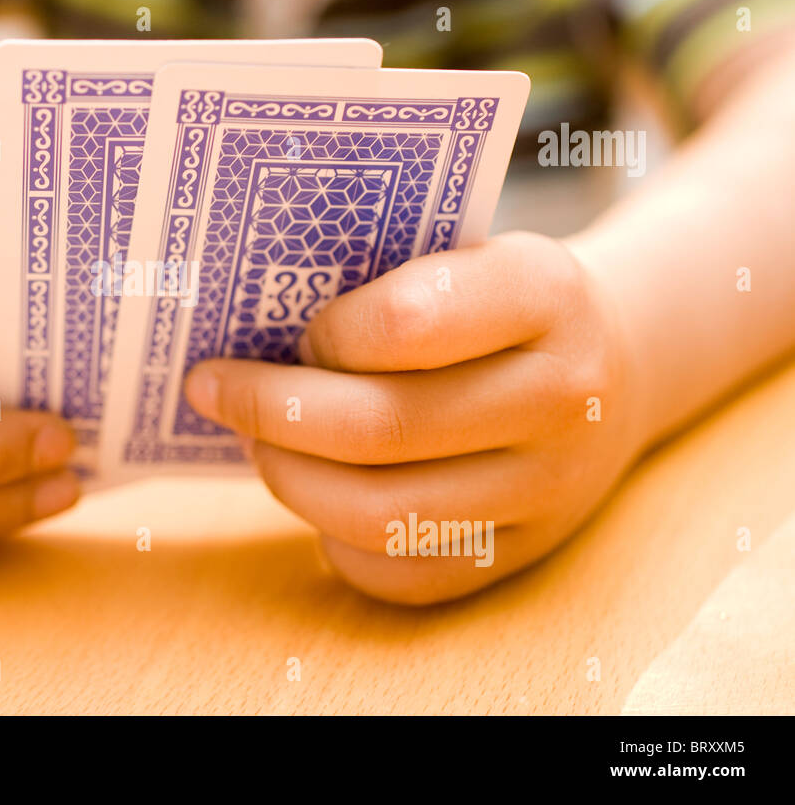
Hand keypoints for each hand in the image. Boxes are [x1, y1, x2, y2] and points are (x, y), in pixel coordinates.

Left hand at [183, 231, 644, 603]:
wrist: (617, 368)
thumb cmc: (502, 302)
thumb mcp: (468, 252)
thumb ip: (383, 277)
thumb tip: (245, 327)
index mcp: (544, 295)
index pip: (406, 324)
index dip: (326, 334)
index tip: (293, 331)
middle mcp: (563, 398)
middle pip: (382, 428)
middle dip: (270, 411)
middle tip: (212, 390)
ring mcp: (550, 488)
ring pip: (385, 513)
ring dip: (291, 480)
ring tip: (256, 445)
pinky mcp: (526, 553)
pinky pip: (406, 575)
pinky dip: (336, 543)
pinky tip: (314, 496)